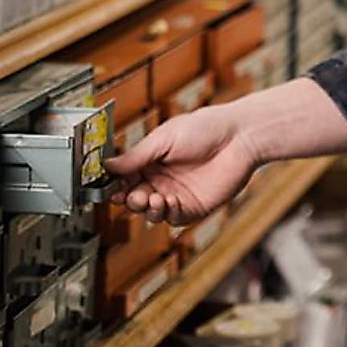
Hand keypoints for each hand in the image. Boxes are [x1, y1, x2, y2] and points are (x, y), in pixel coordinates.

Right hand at [104, 105, 257, 224]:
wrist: (240, 138)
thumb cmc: (205, 128)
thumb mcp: (164, 138)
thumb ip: (136, 156)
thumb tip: (107, 164)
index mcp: (152, 159)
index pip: (125, 177)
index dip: (115, 184)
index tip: (106, 188)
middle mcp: (162, 178)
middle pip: (135, 197)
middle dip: (129, 199)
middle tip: (132, 195)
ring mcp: (177, 194)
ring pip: (151, 212)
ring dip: (146, 208)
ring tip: (153, 198)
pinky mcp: (193, 207)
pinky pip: (172, 218)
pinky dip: (165, 214)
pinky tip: (168, 202)